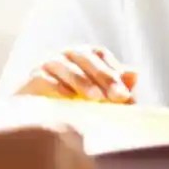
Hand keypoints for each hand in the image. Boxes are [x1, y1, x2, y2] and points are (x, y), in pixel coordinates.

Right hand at [16, 47, 136, 103]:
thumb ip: (117, 85)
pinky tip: (68, 98)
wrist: (37, 113)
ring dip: (82, 81)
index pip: (100, 55)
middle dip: (104, 76)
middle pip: (86, 58)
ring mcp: (49, 63)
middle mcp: (67, 55)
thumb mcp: (100, 94)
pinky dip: (56, 86)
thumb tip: (135, 73)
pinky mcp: (33, 77)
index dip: (113, 72)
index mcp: (84, 55)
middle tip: (118, 97)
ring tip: (96, 98)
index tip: (125, 95)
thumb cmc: (75, 101)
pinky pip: (44, 78)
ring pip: (66, 66)